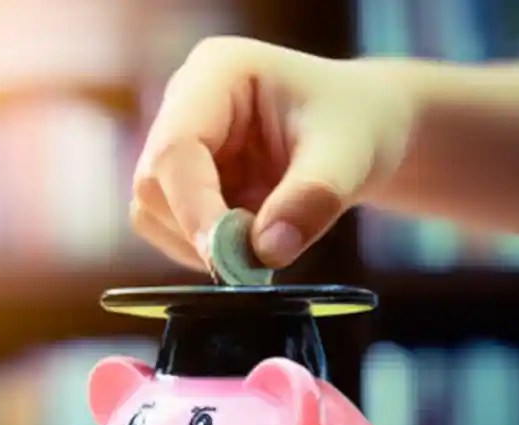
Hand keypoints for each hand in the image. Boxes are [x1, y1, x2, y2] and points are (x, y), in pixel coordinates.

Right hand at [129, 37, 414, 270]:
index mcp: (216, 73)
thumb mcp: (350, 156)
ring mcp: (174, 141)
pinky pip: (167, 228)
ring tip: (265, 236)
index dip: (193, 207)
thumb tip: (267, 252)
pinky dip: (203, 247)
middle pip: (153, 183)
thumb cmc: (359, 123)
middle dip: (198, 230)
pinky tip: (250, 235)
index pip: (176, 148)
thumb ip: (310, 200)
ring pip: (152, 212)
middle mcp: (182, 102)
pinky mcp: (176, 179)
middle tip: (256, 257)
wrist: (365, 128)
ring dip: (200, 243)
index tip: (226, 257)